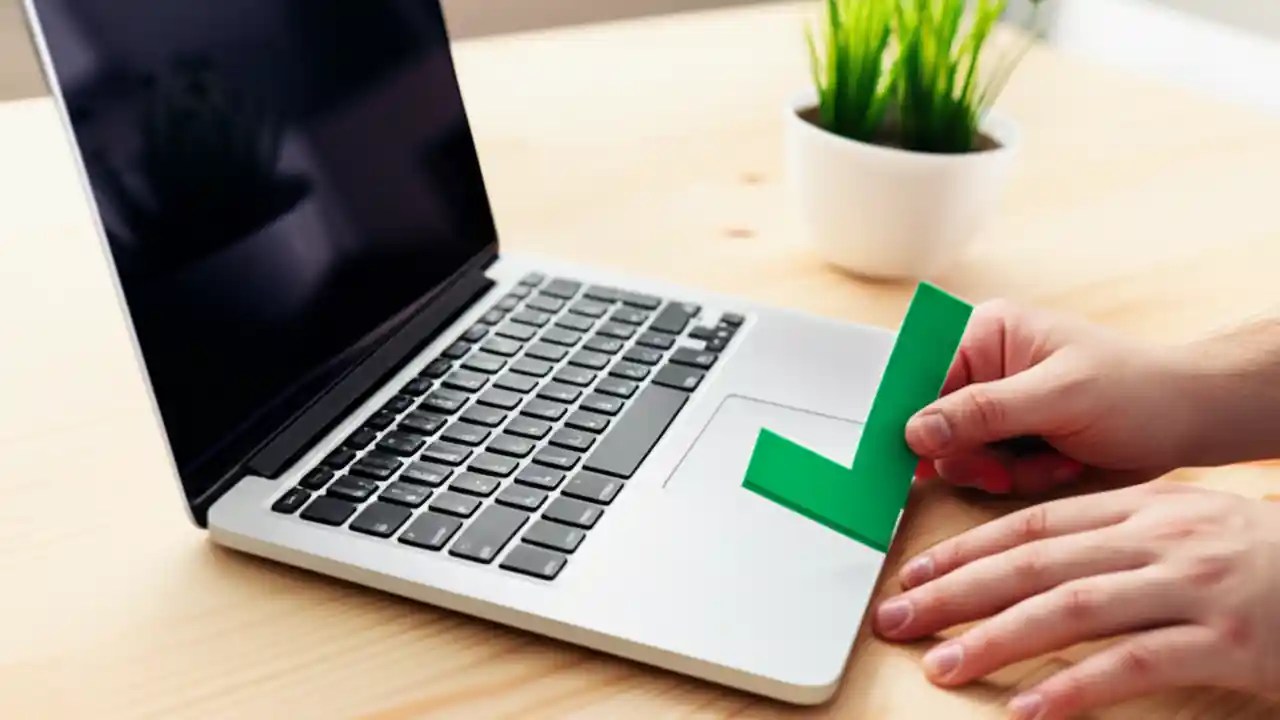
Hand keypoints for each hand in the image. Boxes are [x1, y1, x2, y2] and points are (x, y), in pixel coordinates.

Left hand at [875, 481, 1279, 718]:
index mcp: (1146, 507)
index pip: (1035, 522)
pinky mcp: (1227, 644)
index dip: (967, 548)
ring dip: (996, 638)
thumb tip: (1032, 561)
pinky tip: (1026, 710)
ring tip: (941, 664)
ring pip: (1072, 609)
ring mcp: (1194, 589)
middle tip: (898, 617)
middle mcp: (1161, 539)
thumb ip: (1116, 537)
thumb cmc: (1265, 560)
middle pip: (1036, 561)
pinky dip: (1074, 689)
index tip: (915, 574)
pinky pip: (1133, 666)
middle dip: (958, 592)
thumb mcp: (1188, 528)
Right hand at [906, 300, 1197, 494]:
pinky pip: (989, 473)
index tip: (914, 454)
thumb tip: (916, 431)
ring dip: (1001, 471)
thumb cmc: (1138, 391)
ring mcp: (999, 407)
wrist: (1192, 422)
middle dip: (971, 454)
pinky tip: (1060, 466)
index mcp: (987, 334)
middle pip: (934, 423)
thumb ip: (983, 411)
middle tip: (1003, 469)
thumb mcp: (1058, 396)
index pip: (923, 374)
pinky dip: (1021, 479)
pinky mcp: (1015, 441)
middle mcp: (985, 368)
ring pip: (960, 455)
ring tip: (1051, 461)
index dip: (914, 416)